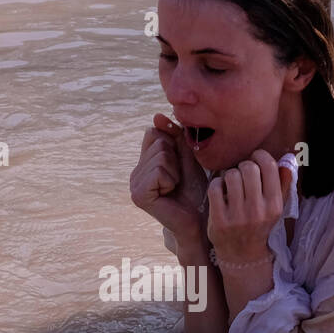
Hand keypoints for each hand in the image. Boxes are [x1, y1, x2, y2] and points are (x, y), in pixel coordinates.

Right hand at [128, 112, 208, 242]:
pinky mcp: (139, 195)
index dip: (173, 145)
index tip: (179, 166)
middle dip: (175, 159)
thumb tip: (156, 115)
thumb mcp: (186, 156)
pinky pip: (158, 170)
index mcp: (143, 163)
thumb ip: (174, 135)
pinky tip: (170, 193)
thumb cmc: (195, 189)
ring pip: (160, 155)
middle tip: (178, 180)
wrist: (199, 217)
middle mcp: (135, 173)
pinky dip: (171, 179)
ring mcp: (134, 184)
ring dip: (175, 170)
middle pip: (158, 142)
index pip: (154, 133)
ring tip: (175, 186)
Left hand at [206, 149, 292, 260]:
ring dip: (229, 175)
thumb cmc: (259, 223)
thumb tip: (287, 158)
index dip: (260, 155)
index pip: (269, 166)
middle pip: (248, 168)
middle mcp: (257, 211)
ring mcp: (238, 217)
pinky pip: (215, 187)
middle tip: (242, 173)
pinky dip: (216, 184)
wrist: (243, 255)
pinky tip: (220, 191)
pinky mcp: (219, 220)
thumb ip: (283, 183)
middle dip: (243, 166)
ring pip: (231, 175)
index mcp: (274, 205)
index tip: (255, 158)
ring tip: (231, 183)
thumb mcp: (276, 207)